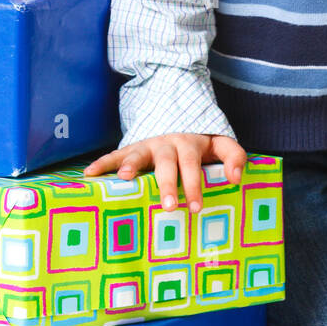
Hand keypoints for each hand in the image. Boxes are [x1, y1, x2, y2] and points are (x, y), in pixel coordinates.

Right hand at [83, 133, 246, 213]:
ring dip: (132, 165)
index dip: (195, 185)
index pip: (194, 166)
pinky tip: (89, 174)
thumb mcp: (221, 144)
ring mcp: (148, 145)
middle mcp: (168, 144)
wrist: (177, 118)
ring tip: (125, 178)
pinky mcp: (132, 148)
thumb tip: (237, 178)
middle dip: (168, 184)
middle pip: (168, 163)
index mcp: (191, 145)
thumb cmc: (200, 144)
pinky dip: (103, 163)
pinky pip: (115, 154)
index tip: (196, 207)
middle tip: (169, 206)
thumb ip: (234, 156)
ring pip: (139, 153)